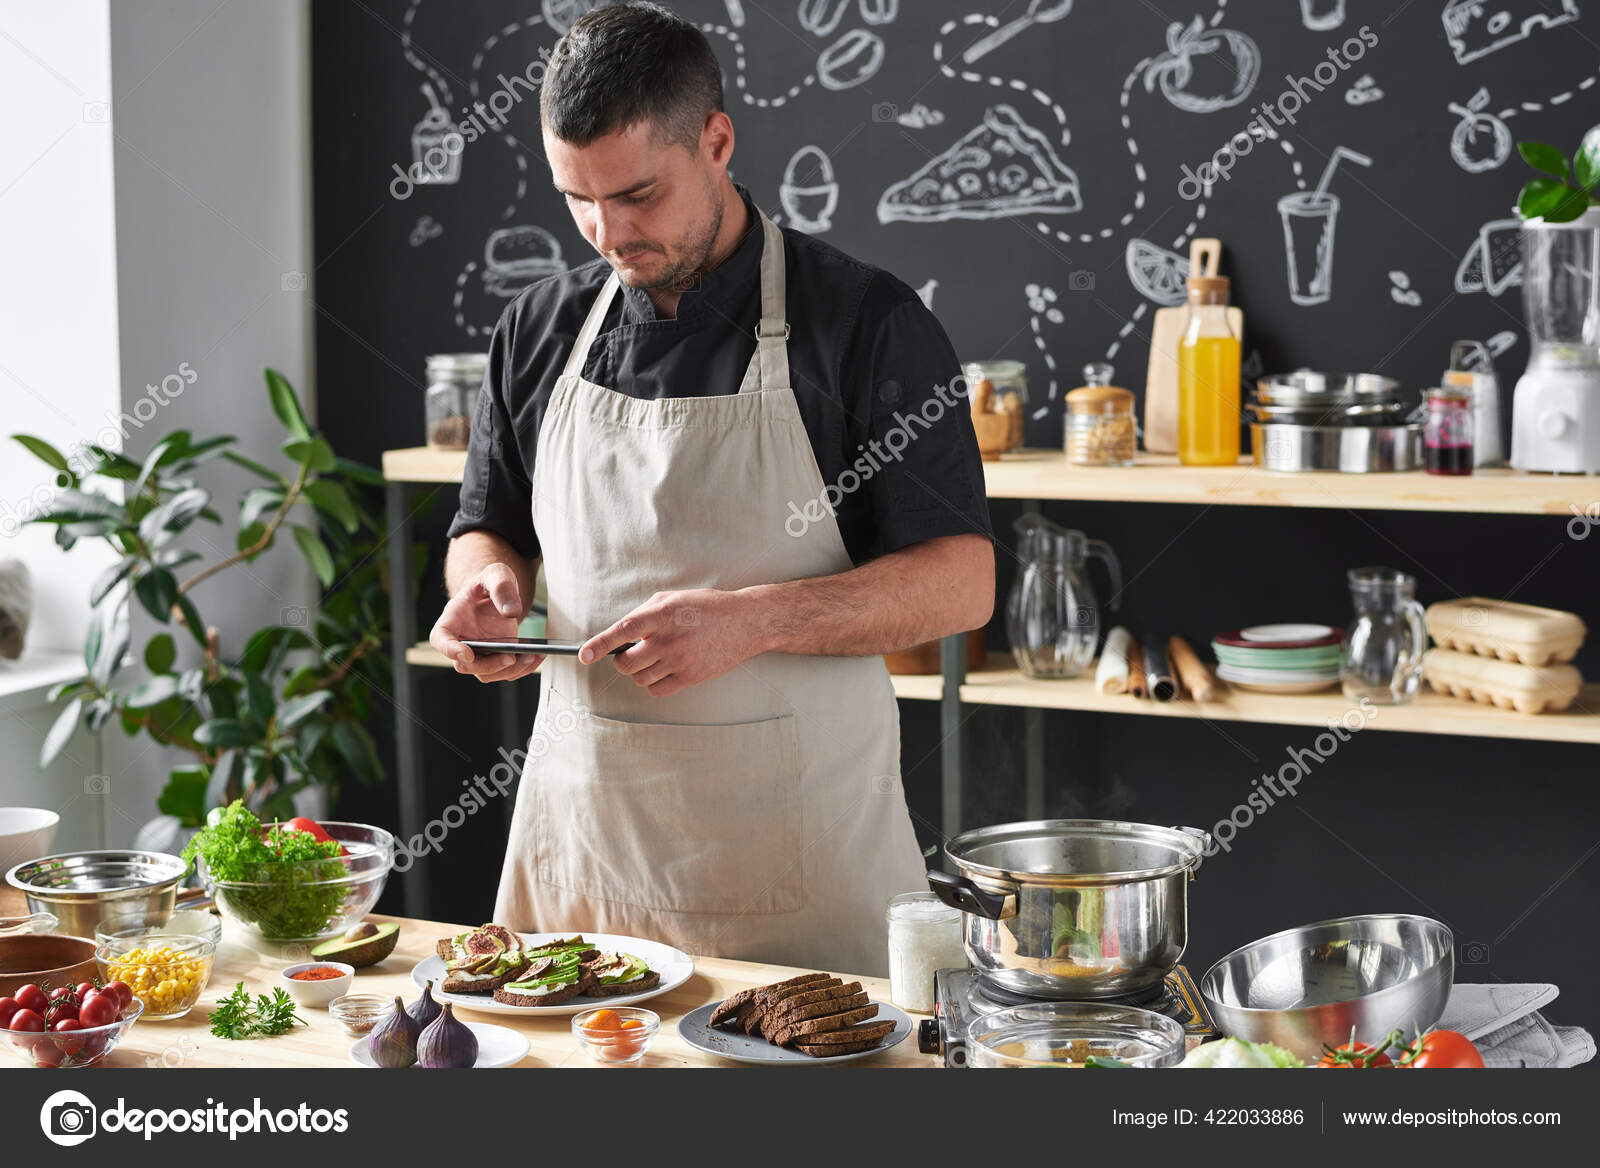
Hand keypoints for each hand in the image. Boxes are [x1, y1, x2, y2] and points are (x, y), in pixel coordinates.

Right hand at [428, 562, 543, 683]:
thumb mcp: (495, 575)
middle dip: (488, 665)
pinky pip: (505, 672)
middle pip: (465, 665)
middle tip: (511, 657)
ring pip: (486, 674)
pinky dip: (521, 669)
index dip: (450, 650)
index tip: (467, 653)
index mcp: (450, 621)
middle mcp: (461, 642)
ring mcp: (478, 654)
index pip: (440, 639)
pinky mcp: (495, 659)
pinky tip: (537, 656)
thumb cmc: (489, 583)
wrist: (498, 593)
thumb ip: (501, 587)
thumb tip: (511, 612)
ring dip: (508, 671)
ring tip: (532, 656)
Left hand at [580, 589, 766, 696]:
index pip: (624, 630)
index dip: (601, 644)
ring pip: (640, 679)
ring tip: (656, 657)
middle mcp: (670, 639)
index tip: (584, 655)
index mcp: (663, 614)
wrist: (745, 623)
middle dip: (622, 661)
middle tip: (633, 652)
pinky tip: (665, 670)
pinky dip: (654, 683)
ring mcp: (681, 660)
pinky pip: (657, 690)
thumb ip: (646, 613)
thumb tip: (621, 632)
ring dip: (640, 671)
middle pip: (627, 664)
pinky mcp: (691, 677)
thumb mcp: (674, 598)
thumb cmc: (707, 607)